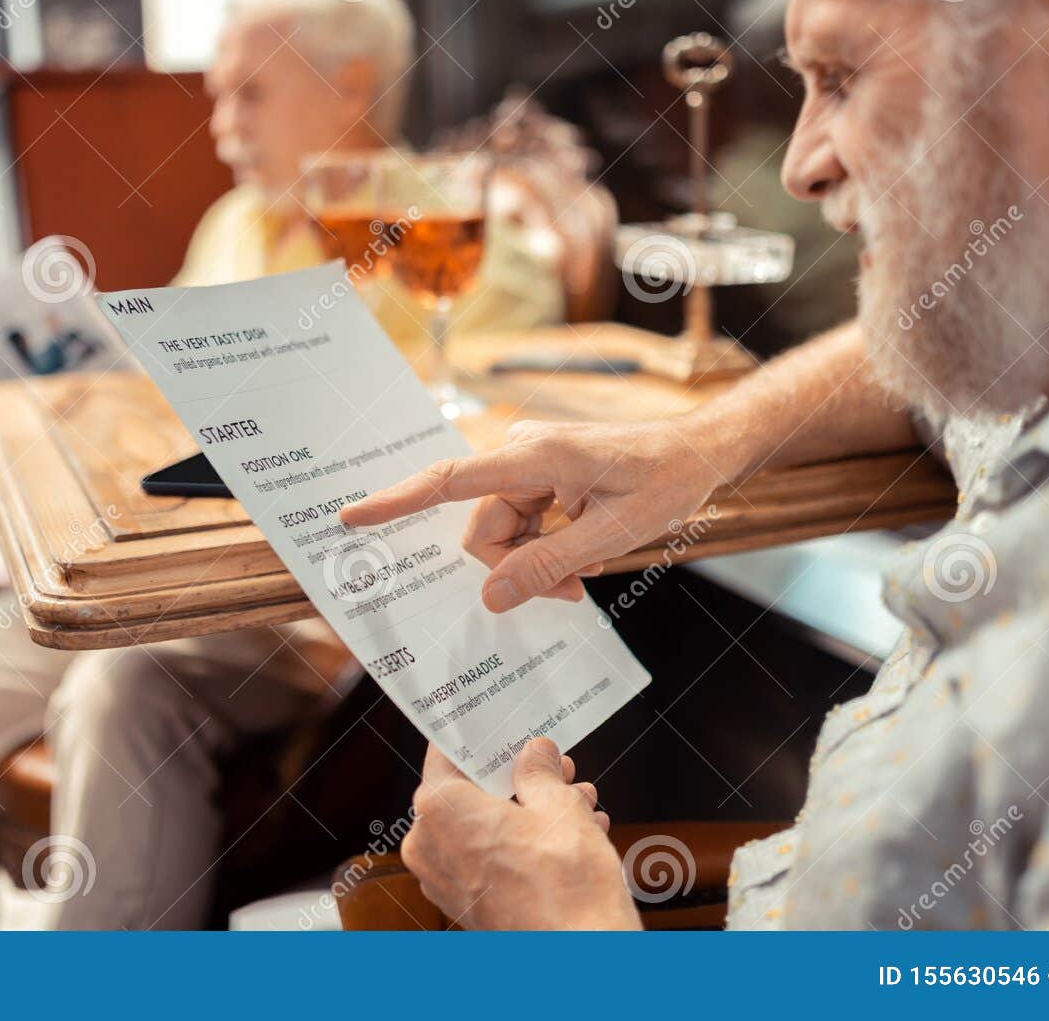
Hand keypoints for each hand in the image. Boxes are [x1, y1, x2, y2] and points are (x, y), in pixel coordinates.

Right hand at [341, 420, 724, 612]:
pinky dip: (544, 547)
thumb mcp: (612, 535)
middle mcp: (521, 453)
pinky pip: (520, 522)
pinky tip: (581, 557)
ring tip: (584, 574)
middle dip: (516, 568)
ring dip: (536, 562)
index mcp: (535, 457)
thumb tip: (491, 597)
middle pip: (482, 530)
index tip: (351, 516)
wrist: (698, 451)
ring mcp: (529, 463)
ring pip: (501, 533)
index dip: (397, 501)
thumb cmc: (665, 481)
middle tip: (569, 593)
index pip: (449, 482)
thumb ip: (549, 566)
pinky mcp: (538, 474)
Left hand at [401, 740, 640, 929]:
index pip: (449, 754)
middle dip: (520, 779)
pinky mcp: (466, 904)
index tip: (505, 728)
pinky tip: (570, 834)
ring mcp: (445, 880)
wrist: (579, 957)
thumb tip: (535, 753)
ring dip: (531, 811)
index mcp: (440, 810)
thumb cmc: (565, 886)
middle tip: (558, 769)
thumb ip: (539, 771)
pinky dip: (522, 843)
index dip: (484, 739)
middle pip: (472, 791)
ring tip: (578, 802)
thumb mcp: (559, 806)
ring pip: (485, 826)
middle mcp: (430, 846)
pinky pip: (488, 858)